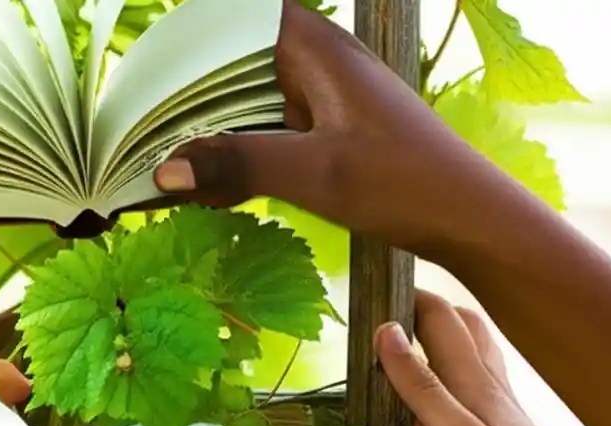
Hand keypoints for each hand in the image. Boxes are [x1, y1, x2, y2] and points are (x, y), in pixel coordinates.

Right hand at [153, 1, 503, 256]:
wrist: (471, 221)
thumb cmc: (405, 183)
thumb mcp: (315, 173)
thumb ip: (238, 164)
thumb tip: (163, 170)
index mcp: (318, 50)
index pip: (235, 20)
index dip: (189, 40)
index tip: (144, 70)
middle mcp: (318, 64)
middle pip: (233, 63)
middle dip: (187, 96)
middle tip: (139, 129)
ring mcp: (323, 99)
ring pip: (247, 102)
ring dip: (210, 132)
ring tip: (165, 166)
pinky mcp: (328, 133)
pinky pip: (266, 133)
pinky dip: (237, 156)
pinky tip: (212, 192)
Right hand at [376, 290, 610, 425]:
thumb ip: (420, 385)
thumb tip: (385, 330)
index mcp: (475, 382)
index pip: (441, 318)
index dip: (409, 299)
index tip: (368, 294)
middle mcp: (485, 394)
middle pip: (458, 335)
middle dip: (423, 318)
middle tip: (378, 323)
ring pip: (454, 375)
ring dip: (424, 360)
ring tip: (384, 365)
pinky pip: (446, 421)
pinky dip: (421, 413)